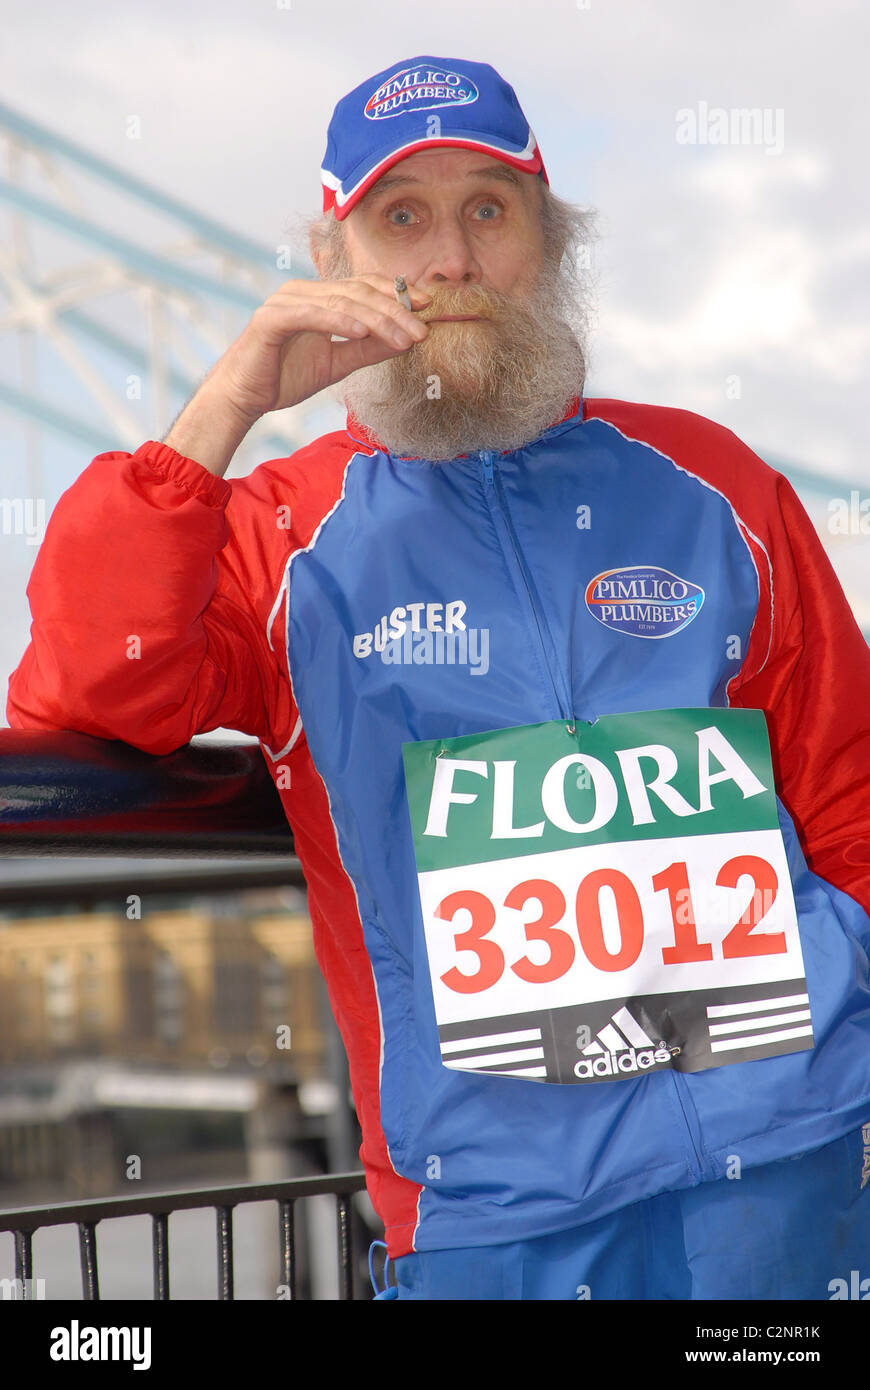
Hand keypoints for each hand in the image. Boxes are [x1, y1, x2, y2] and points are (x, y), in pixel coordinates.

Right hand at [213, 273, 431, 422]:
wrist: (244, 397)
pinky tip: (362, 331)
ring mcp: (287, 301)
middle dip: (395, 311)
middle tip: (422, 331)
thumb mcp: (338, 363)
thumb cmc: (286, 377)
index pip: (366, 287)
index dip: (398, 294)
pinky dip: (339, 321)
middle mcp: (304, 291)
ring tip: (402, 338)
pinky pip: (312, 314)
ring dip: (376, 319)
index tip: (428, 308)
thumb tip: (405, 339)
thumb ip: (368, 348)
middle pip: (359, 292)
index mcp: (320, 297)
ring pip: (341, 302)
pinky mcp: (272, 318)